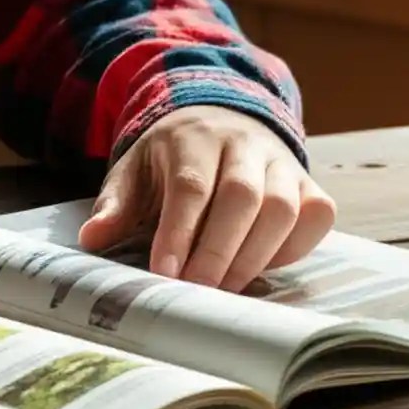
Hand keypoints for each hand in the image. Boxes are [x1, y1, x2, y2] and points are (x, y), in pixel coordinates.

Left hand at [78, 106, 335, 292]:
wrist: (217, 119)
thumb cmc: (170, 159)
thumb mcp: (134, 172)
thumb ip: (116, 205)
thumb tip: (92, 239)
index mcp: (193, 137)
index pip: (190, 186)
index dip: (179, 232)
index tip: (165, 272)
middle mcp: (243, 143)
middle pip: (241, 196)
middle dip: (218, 250)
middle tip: (197, 289)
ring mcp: (280, 161)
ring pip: (282, 207)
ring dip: (254, 255)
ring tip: (224, 287)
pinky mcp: (307, 182)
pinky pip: (316, 214)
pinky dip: (294, 247)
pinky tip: (263, 266)